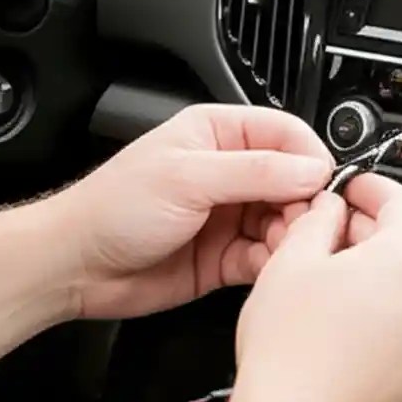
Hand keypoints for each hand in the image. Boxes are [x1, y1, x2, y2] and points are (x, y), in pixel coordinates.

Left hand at [57, 104, 333, 319]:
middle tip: (306, 223)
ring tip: (284, 248)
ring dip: (293, 236)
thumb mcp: (188, 178)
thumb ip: (256, 171)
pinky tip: (270, 266)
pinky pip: (270, 256)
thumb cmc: (112, 210)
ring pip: (288, 221)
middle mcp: (231, 172)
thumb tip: (313, 169)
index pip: (288, 135)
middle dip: (306, 203)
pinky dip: (277, 263)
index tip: (325, 184)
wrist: (75, 267)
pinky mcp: (229, 255)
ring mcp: (232, 215)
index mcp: (219, 134)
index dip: (312, 158)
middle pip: (296, 181)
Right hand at [231, 175, 401, 401]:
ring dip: (378, 278)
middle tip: (328, 235)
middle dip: (370, 235)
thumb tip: (331, 208)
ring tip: (329, 288)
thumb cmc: (292, 356)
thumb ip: (320, 219)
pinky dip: (387, 317)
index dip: (372, 187)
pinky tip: (345, 326)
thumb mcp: (293, 261)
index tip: (354, 187)